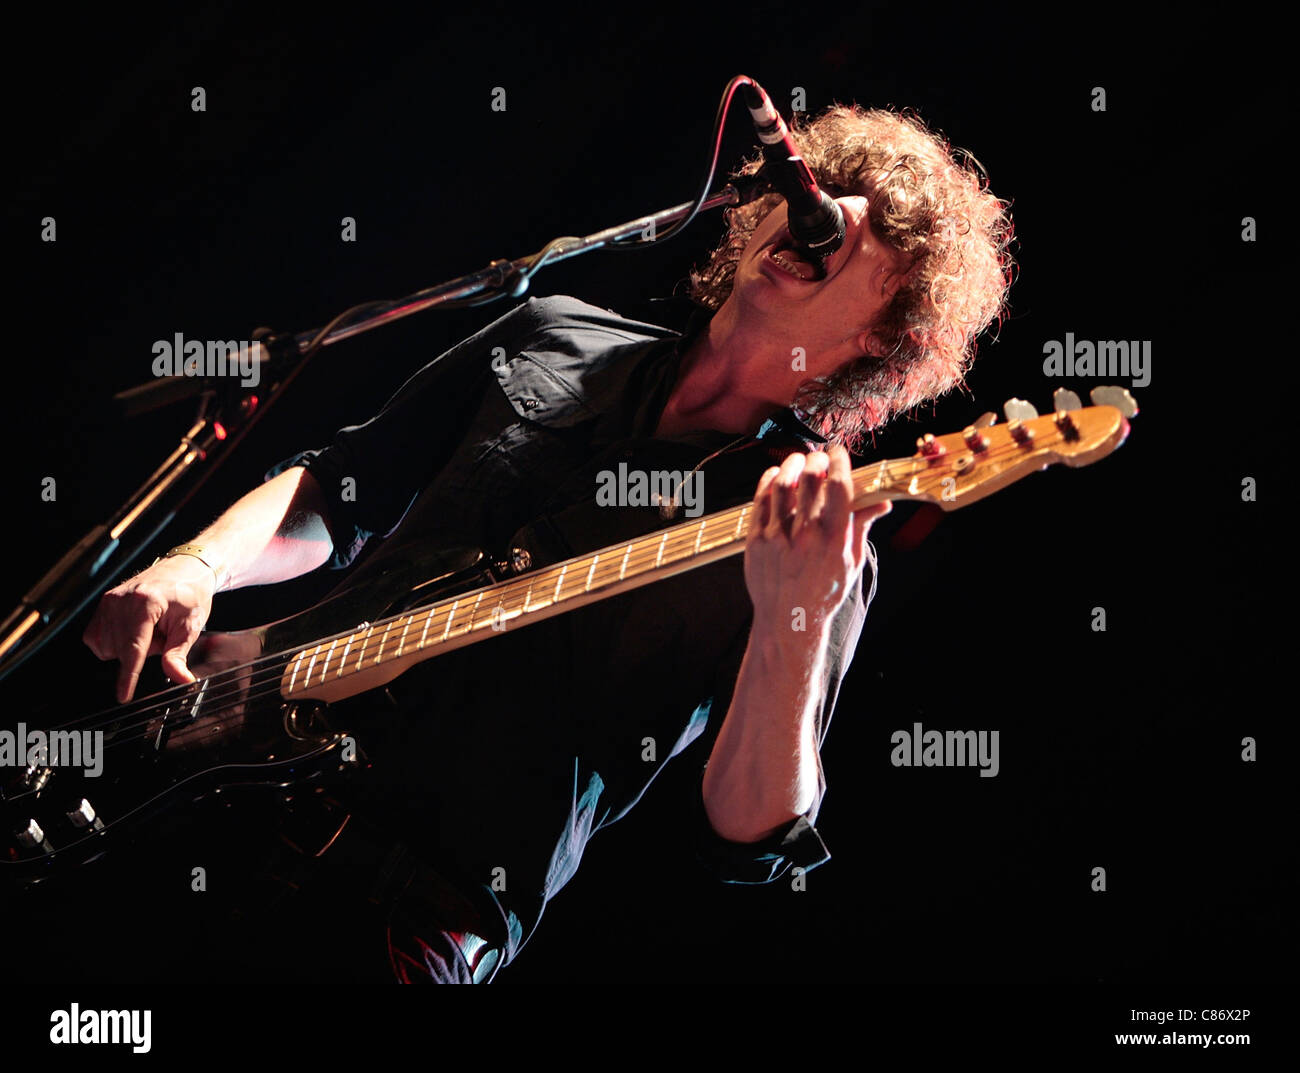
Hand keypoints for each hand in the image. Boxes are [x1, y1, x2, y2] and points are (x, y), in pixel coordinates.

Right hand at [82, 555, 217, 702]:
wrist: (184, 570)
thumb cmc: (190, 595)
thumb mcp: (190, 626)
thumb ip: (179, 655)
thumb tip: (180, 679)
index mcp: (145, 603)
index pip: (133, 648)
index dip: (128, 675)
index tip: (123, 696)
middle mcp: (121, 600)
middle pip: (121, 650)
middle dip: (143, 651)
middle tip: (161, 634)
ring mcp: (108, 600)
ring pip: (107, 647)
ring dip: (128, 647)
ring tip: (149, 629)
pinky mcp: (102, 603)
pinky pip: (97, 638)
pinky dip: (114, 642)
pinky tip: (132, 630)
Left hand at [743, 445, 889, 637]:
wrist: (789, 621)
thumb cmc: (824, 593)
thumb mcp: (851, 562)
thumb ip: (861, 527)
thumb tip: (881, 503)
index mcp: (834, 539)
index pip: (839, 486)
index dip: (839, 461)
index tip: (838, 453)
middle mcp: (806, 535)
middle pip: (810, 478)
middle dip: (816, 460)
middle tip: (819, 458)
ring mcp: (778, 536)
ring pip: (782, 484)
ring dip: (791, 465)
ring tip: (798, 461)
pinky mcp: (756, 540)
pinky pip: (761, 500)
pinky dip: (768, 481)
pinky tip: (775, 475)